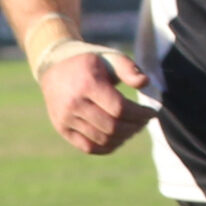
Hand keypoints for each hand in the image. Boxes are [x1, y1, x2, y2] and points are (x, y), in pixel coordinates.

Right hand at [38, 47, 152, 154]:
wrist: (53, 67)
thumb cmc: (89, 62)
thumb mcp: (109, 57)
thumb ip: (128, 68)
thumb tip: (145, 83)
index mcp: (87, 84)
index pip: (119, 108)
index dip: (140, 114)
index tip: (152, 112)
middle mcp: (73, 104)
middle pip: (112, 126)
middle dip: (134, 126)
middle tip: (144, 121)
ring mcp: (65, 119)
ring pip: (102, 139)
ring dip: (123, 137)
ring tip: (133, 129)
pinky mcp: (62, 129)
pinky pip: (88, 147)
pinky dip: (107, 147)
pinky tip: (119, 139)